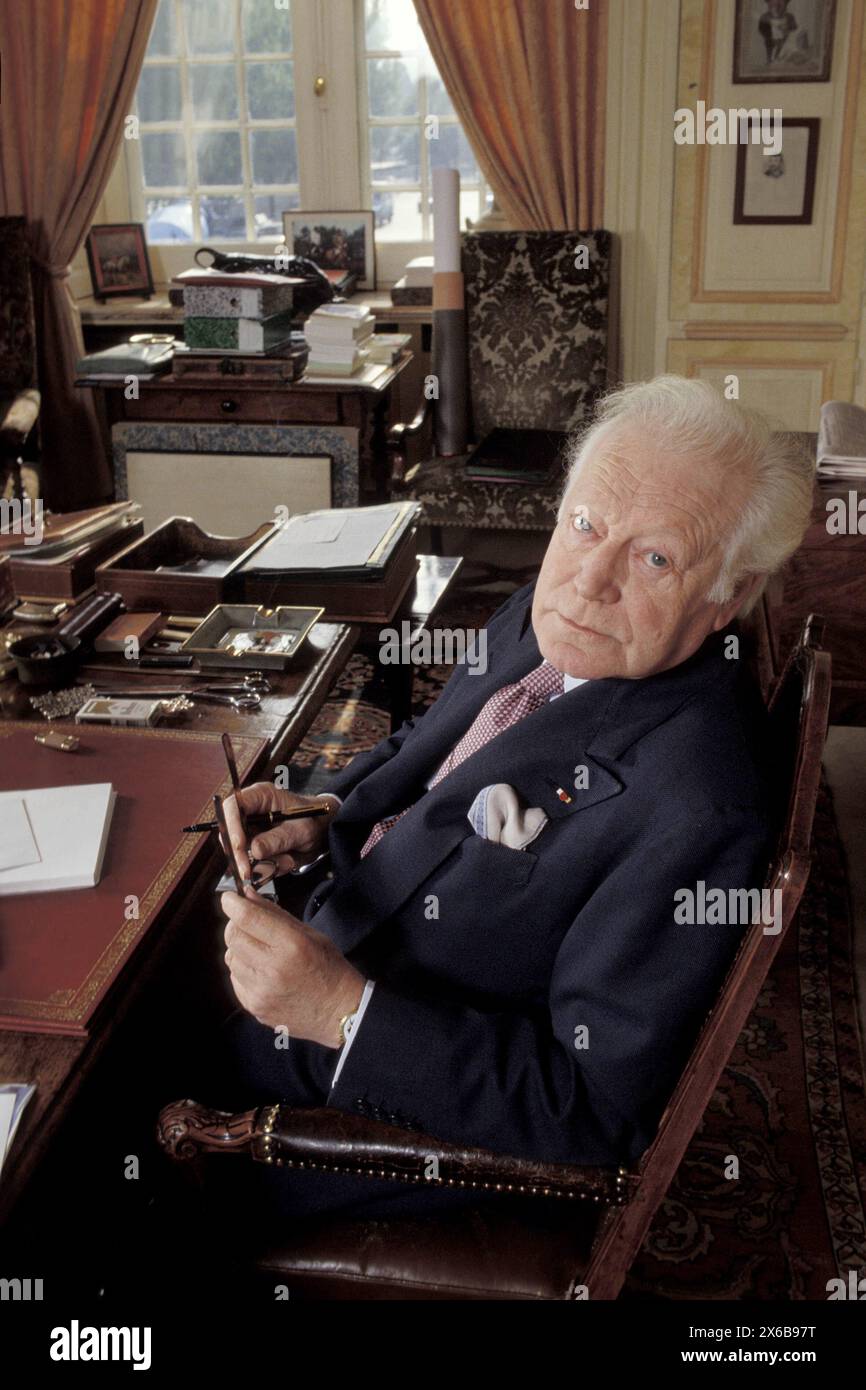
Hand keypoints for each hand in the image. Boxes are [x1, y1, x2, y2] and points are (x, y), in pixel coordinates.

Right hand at [221, 782, 338, 880]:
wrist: (323, 830)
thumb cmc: (314, 821)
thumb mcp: (301, 830)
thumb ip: (279, 839)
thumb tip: (254, 850)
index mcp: (261, 796)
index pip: (233, 806)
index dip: (231, 826)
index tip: (239, 847)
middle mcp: (251, 810)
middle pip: (230, 831)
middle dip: (240, 854)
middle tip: (248, 872)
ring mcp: (250, 828)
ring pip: (239, 850)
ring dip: (259, 863)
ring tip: (288, 861)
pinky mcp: (253, 844)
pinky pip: (250, 860)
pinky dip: (266, 867)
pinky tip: (287, 861)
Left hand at [221, 888, 364, 1047]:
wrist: (338, 1012)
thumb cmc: (329, 969)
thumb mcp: (310, 934)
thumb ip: (276, 914)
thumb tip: (248, 896)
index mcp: (292, 945)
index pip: (248, 918)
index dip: (233, 904)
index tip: (230, 898)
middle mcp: (273, 969)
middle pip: (233, 937)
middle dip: (235, 924)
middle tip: (247, 923)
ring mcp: (261, 991)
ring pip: (231, 957)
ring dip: (240, 948)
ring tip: (260, 950)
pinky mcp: (254, 1006)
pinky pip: (235, 979)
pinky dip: (243, 970)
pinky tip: (261, 971)